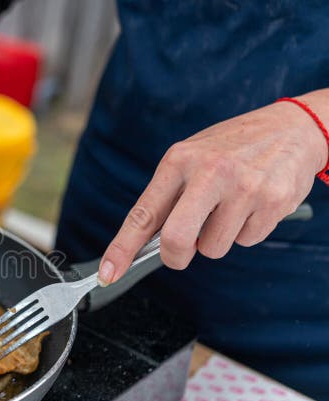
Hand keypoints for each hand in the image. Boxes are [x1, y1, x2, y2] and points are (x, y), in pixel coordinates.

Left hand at [98, 99, 327, 284]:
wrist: (294, 127)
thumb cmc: (233, 148)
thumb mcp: (192, 158)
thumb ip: (169, 197)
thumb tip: (143, 243)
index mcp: (179, 160)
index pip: (142, 214)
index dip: (121, 249)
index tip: (107, 273)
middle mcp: (209, 171)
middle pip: (176, 240)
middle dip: (175, 256)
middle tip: (181, 252)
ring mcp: (244, 187)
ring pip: (213, 248)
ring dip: (218, 238)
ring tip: (231, 207)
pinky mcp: (273, 201)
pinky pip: (246, 242)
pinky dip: (246, 231)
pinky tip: (253, 205)